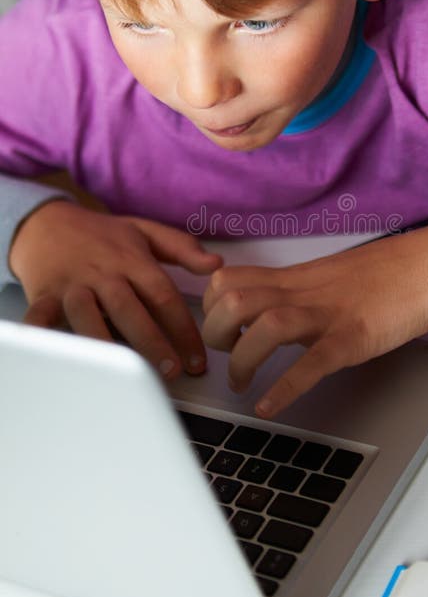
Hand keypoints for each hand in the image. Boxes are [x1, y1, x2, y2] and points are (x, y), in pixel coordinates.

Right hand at [9, 200, 221, 378]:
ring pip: (88, 315)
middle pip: (130, 309)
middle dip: (152, 342)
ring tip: (124, 373)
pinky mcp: (44, 294)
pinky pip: (41, 314)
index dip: (183, 329)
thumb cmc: (101, 235)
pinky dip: (43, 333)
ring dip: (106, 344)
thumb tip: (216, 264)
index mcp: (132, 259)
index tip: (197, 360)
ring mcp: (73, 285)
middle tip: (171, 371)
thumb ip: (182, 247)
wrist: (46, 222)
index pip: (163, 295)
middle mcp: (104, 273)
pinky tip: (55, 354)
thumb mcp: (144, 231)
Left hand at [202, 225, 427, 416]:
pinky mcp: (352, 337)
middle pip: (232, 299)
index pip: (227, 280)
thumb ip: (295, 292)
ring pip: (264, 326)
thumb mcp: (327, 277)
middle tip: (226, 356)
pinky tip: (268, 407)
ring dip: (242, 361)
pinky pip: (311, 364)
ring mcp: (327, 314)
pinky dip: (283, 389)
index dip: (210, 307)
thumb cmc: (385, 275)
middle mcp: (302, 292)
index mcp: (294, 278)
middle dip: (215, 334)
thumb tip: (269, 315)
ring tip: (242, 384)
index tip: (219, 330)